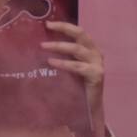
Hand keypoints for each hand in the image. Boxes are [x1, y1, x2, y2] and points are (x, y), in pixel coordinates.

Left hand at [41, 20, 105, 136]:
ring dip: (59, 46)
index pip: (78, 32)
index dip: (64, 26)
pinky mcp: (97, 76)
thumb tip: (39, 46)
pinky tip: (52, 62)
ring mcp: (98, 64)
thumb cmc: (75, 89)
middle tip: (48, 26)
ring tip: (43, 46)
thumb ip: (61, 57)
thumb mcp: (67, 69)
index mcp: (90, 50)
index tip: (47, 24)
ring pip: (78, 49)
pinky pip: (78, 67)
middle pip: (81, 34)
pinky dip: (64, 63)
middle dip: (64, 28)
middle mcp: (96, 54)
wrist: (87, 112)